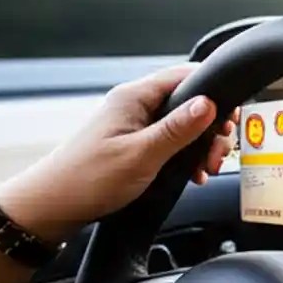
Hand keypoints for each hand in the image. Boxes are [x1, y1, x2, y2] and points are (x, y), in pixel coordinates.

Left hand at [0, 64, 236, 242]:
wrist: (53, 206)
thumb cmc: (88, 179)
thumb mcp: (141, 154)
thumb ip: (178, 129)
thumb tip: (209, 103)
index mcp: (134, 97)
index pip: (187, 76)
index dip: (215, 94)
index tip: (230, 120)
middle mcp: (135, 105)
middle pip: (190, 102)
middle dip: (211, 128)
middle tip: (217, 155)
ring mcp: (135, 124)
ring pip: (183, 124)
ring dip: (201, 146)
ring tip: (206, 169)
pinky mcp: (134, 143)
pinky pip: (171, 141)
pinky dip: (187, 156)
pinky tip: (192, 174)